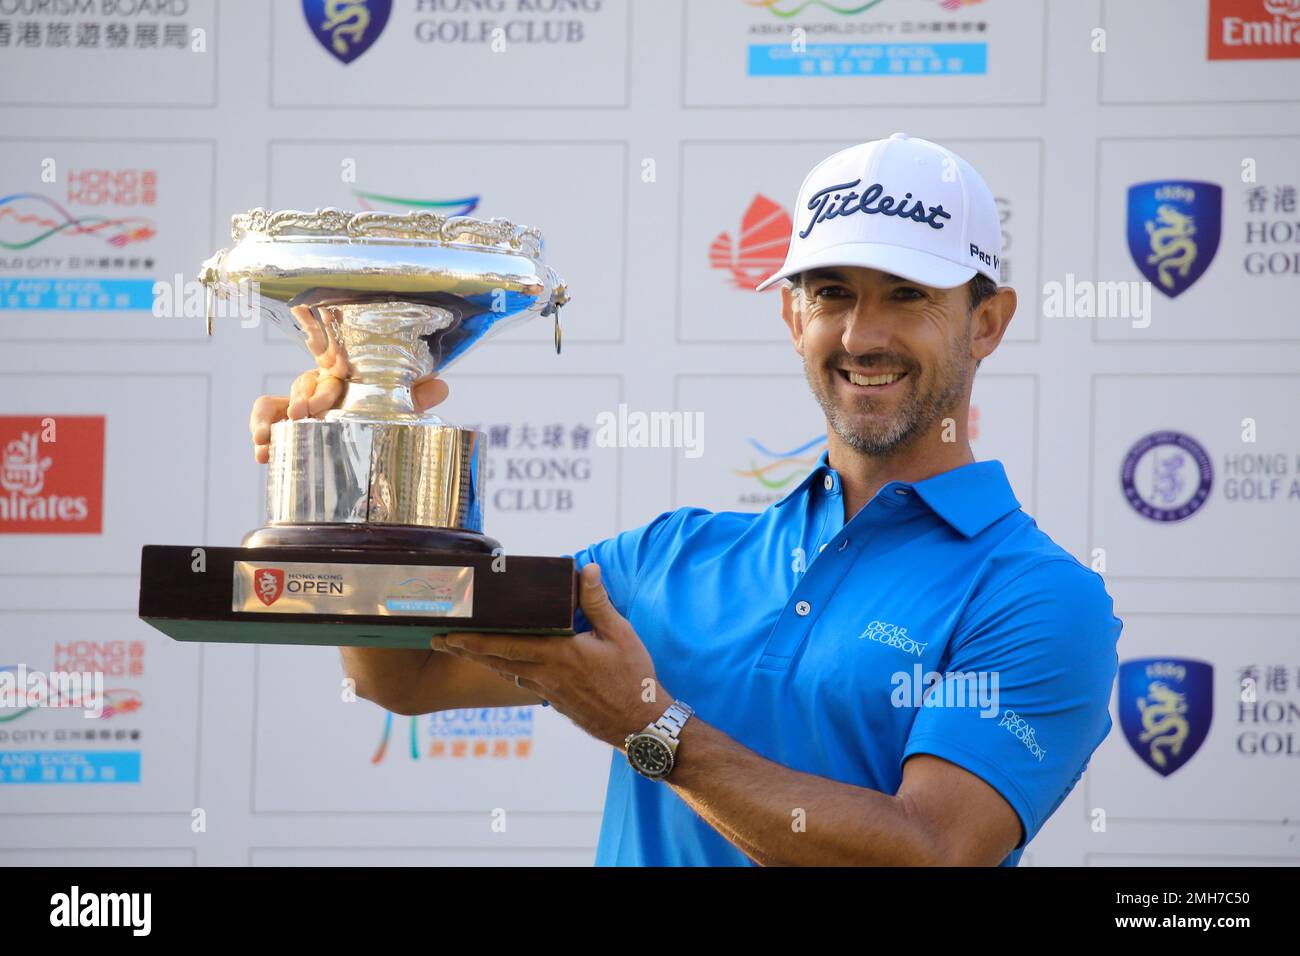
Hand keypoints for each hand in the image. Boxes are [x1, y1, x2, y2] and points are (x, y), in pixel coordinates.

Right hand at [247, 305, 449, 462]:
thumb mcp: (399, 402)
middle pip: (301, 386)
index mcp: (343, 375)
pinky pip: (267, 422)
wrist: (370, 430)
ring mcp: (298, 406)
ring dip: (266, 419)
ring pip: (274, 402)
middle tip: (299, 417)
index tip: (315, 407)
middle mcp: (318, 387)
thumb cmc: (380, 407)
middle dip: (298, 401)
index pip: (328, 372)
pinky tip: (262, 455)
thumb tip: (440, 386)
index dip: (320, 388)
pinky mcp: (285, 426)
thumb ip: (417, 395)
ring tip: (264, 440)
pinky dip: (262, 437)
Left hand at [430, 564, 668, 748]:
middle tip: (439, 641)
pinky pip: (522, 681)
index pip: (505, 645)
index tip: (448, 634)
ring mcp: (549, 691)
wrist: (641, 726)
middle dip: (465, 650)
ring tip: (461, 649)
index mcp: (558, 655)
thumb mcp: (620, 635)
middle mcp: (546, 674)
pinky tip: (503, 664)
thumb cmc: (634, 679)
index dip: (473, 640)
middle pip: (495, 660)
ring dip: (482, 660)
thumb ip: (597, 602)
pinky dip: (505, 670)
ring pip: (506, 672)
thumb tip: (586, 570)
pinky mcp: (556, 701)